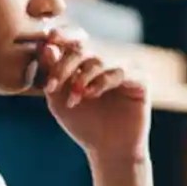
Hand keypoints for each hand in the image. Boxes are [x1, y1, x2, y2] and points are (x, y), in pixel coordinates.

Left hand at [35, 29, 149, 161]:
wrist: (108, 150)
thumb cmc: (83, 125)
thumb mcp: (58, 99)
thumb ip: (51, 74)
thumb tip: (46, 46)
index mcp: (86, 60)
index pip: (73, 38)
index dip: (61, 35)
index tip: (46, 39)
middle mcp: (106, 59)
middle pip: (82, 46)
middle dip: (64, 64)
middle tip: (52, 86)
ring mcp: (124, 67)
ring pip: (99, 59)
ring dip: (81, 78)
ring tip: (73, 99)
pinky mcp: (140, 79)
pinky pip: (119, 71)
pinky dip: (100, 82)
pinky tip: (90, 95)